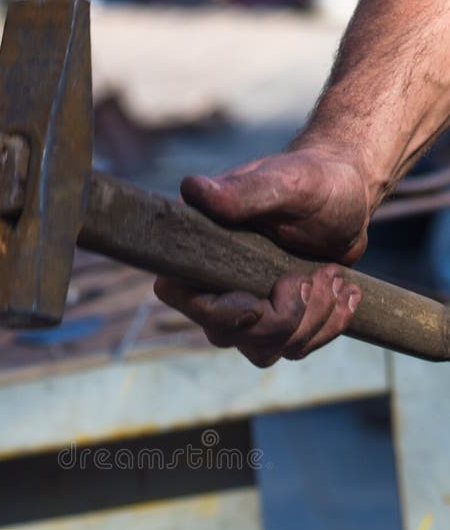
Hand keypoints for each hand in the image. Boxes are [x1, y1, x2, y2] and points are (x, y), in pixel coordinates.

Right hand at [154, 146, 370, 366]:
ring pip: (264, 349)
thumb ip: (243, 192)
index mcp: (201, 247)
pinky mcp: (275, 324)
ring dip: (312, 321)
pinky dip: (327, 327)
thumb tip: (193, 188)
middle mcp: (214, 284)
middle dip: (285, 316)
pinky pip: (293, 349)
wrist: (346, 197)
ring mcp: (244, 310)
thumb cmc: (313, 180)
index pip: (184, 298)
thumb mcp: (284, 182)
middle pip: (228, 335)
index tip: (261, 301)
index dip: (221, 311)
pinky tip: (347, 293)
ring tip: (337, 277)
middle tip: (323, 274)